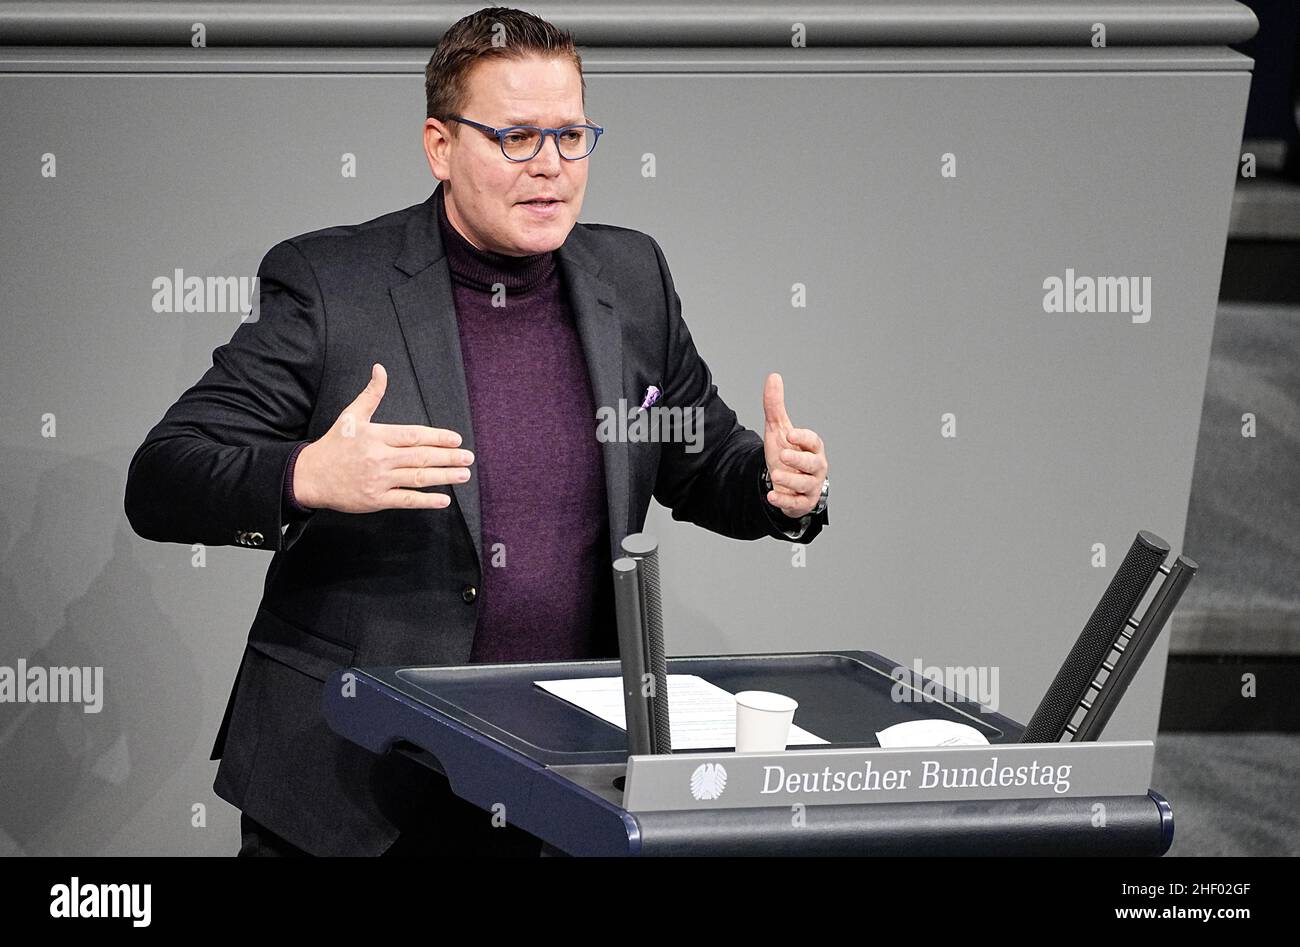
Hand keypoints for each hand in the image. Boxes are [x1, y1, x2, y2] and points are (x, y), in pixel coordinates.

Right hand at [293, 363, 472, 512]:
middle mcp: (380, 458)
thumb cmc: (333, 445)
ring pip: (417, 478)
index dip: (437, 437)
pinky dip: (426, 500)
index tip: (456, 439)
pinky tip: (444, 499)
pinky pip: (406, 500)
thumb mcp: (351, 416)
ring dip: (443, 477)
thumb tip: (380, 369)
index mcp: (376, 436)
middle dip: (448, 457)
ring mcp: (379, 480)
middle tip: (468, 457)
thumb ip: (371, 394)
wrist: (310, 476)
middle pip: (420, 457)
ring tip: (463, 474)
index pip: (413, 436)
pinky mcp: (376, 500)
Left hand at [762, 372, 827, 517]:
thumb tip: (773, 377)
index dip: (803, 438)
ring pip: (804, 484)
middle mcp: (815, 467)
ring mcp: (809, 486)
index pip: (813, 441)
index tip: (790, 434)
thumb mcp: (778, 429)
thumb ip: (775, 405)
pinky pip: (796, 504)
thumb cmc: (787, 453)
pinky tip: (771, 496)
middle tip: (784, 455)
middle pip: (813, 464)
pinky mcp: (801, 502)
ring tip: (776, 475)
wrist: (784, 482)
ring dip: (790, 480)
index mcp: (812, 447)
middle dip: (799, 460)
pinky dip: (784, 501)